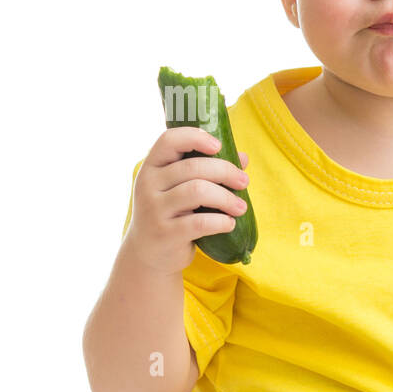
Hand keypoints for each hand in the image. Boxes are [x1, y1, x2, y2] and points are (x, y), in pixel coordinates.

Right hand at [122, 125, 250, 274]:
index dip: (196, 137)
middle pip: (193, 167)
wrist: (149, 254)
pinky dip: (221, 222)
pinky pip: (200, 222)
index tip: (218, 146)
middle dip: (226, 171)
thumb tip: (243, 158)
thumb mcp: (182, 188)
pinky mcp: (166, 233)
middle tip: (244, 182)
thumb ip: (209, 170)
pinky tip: (229, 223)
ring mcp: (154, 209)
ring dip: (227, 198)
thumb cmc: (173, 214)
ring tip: (241, 207)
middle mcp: (148, 184)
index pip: (169, 140)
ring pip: (198, 191)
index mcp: (152, 167)